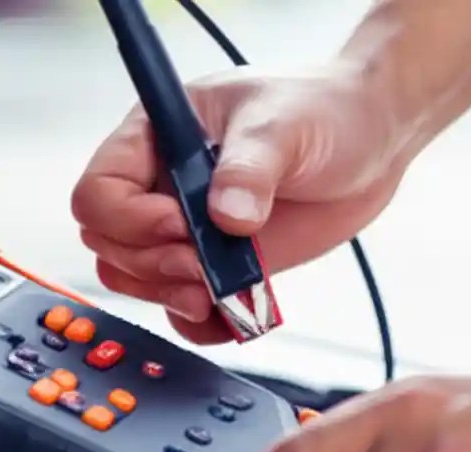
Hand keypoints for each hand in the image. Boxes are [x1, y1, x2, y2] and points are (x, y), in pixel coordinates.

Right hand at [70, 63, 411, 342]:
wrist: (371, 139)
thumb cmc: (322, 108)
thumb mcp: (284, 124)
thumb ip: (250, 167)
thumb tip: (225, 217)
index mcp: (153, 138)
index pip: (99, 191)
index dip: (128, 219)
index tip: (179, 223)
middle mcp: (157, 186)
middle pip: (108, 245)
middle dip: (151, 264)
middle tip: (202, 266)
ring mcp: (183, 230)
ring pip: (136, 280)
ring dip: (169, 295)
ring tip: (214, 291)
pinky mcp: (215, 265)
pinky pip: (181, 309)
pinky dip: (200, 323)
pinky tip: (230, 316)